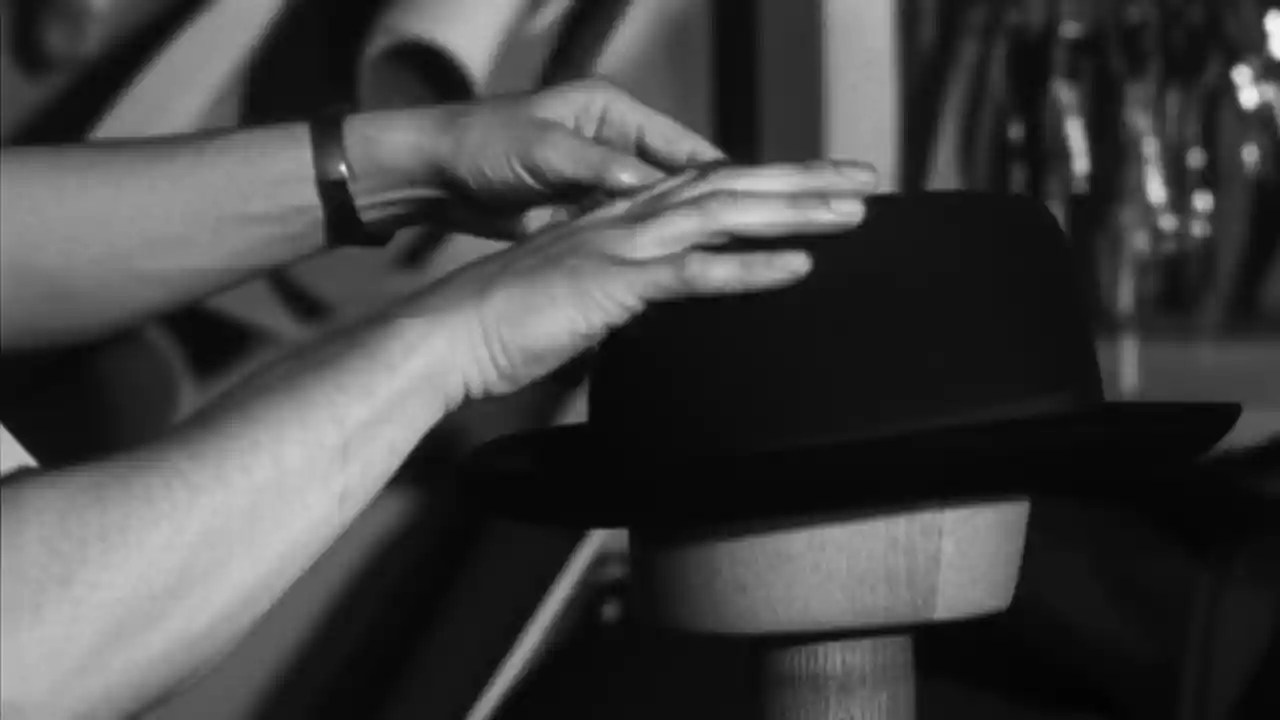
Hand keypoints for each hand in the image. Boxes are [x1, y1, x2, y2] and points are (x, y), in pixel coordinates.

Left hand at [375, 78, 726, 236]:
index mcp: (612, 113)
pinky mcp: (585, 215)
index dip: (724, 177)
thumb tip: (650, 184)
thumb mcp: (542, 149)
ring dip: (689, 236)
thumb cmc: (481, 144)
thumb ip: (596, 166)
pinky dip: (654, 252)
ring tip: (732, 262)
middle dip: (718, 208)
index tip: (759, 204)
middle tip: (761, 235)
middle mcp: (616, 144)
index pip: (686, 148)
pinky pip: (632, 234)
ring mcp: (602, 182)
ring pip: (661, 213)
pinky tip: (678, 274)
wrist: (434, 175)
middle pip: (683, 181)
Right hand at [414, 160, 877, 400]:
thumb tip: (649, 311)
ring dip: (794, 211)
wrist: (446, 336)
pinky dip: (748, 268)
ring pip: (724, 213)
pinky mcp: (612, 283)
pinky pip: (692, 273)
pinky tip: (797, 266)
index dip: (770, 182)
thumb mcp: (577, 304)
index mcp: (621, 219)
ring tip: (853, 210)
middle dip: (805, 180)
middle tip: (866, 179)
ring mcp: (620, 245)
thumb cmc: (503, 326)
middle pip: (732, 185)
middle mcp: (627, 218)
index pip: (709, 188)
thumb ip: (621, 299)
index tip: (820, 183)